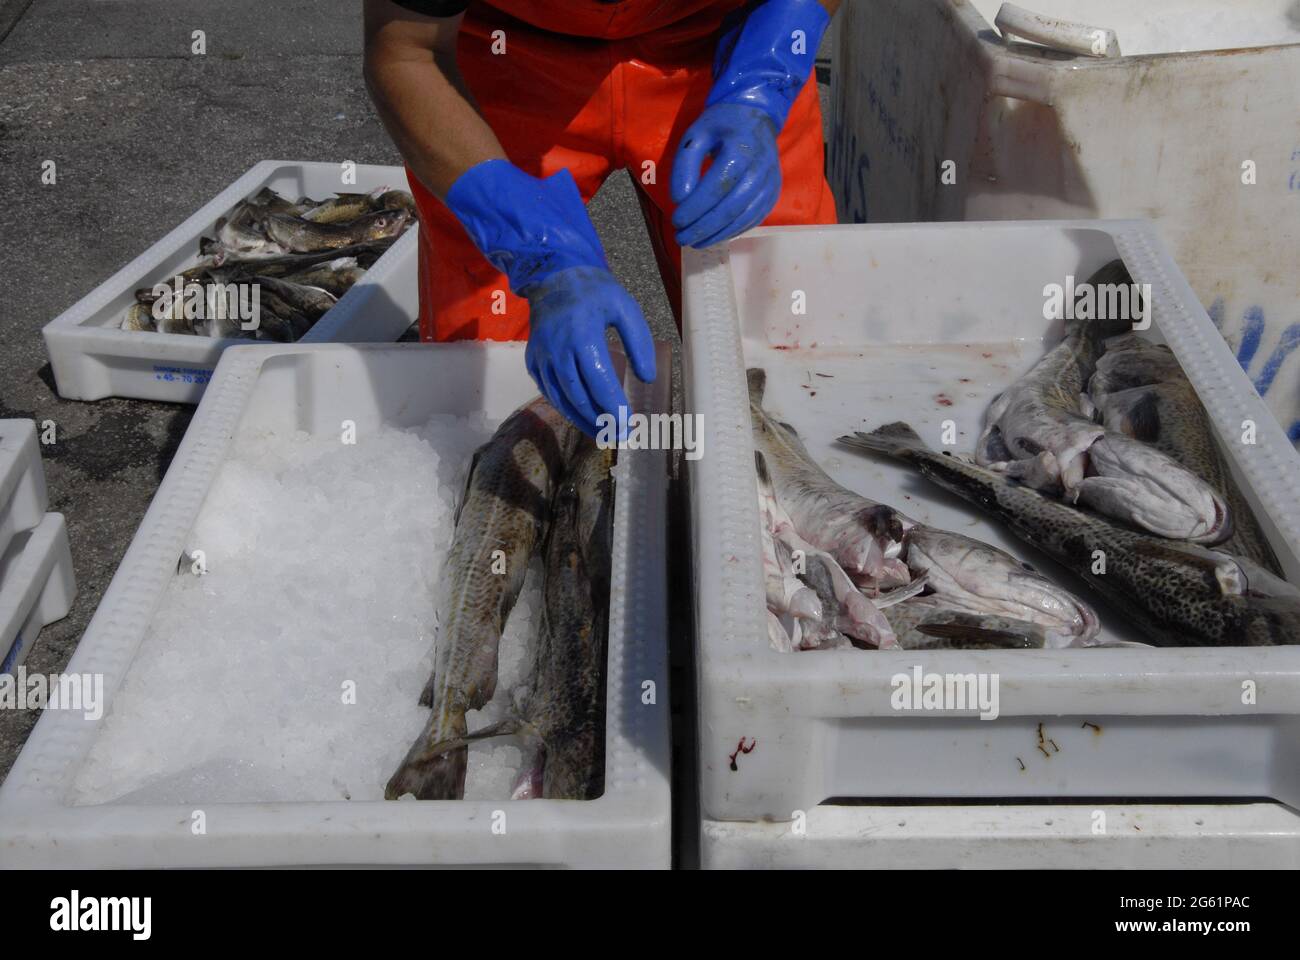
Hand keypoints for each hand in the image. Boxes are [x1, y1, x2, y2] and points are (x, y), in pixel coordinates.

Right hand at [524, 266, 656, 436]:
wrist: (554, 276)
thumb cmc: (595, 291)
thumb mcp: (625, 307)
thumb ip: (639, 342)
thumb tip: (646, 377)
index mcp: (582, 335)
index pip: (599, 381)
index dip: (613, 406)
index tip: (627, 424)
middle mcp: (558, 350)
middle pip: (579, 396)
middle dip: (600, 421)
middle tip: (620, 435)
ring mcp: (542, 358)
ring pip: (562, 399)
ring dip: (582, 420)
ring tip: (603, 433)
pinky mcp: (533, 362)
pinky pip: (549, 392)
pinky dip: (565, 408)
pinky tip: (582, 417)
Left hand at [670, 102, 781, 248]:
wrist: (756, 116)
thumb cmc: (721, 125)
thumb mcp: (696, 135)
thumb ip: (685, 165)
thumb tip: (680, 200)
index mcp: (741, 149)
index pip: (716, 187)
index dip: (695, 208)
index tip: (676, 220)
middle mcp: (760, 169)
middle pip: (730, 208)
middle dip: (703, 227)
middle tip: (681, 238)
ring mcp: (770, 184)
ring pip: (743, 218)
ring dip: (716, 235)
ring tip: (694, 242)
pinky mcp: (772, 195)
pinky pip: (752, 219)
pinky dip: (731, 231)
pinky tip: (713, 236)